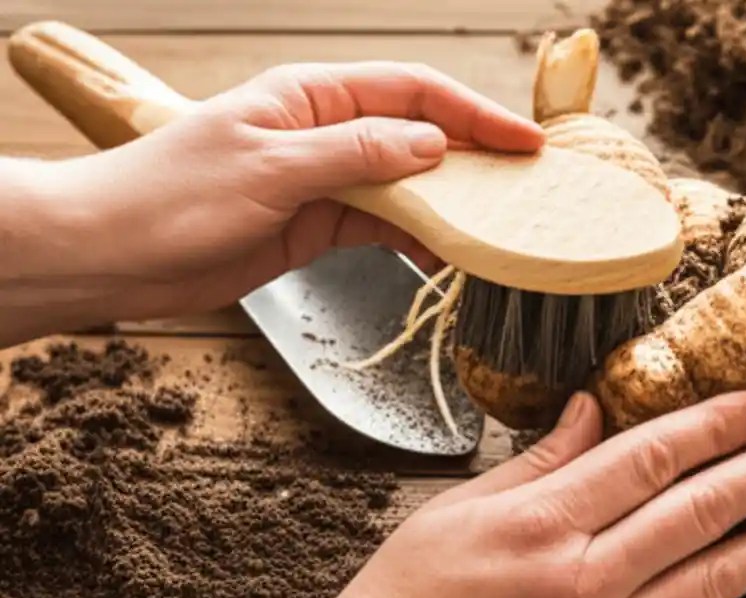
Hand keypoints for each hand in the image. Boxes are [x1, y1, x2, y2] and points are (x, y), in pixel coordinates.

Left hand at [0, 62, 542, 343]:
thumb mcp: (271, 167)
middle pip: (420, 135)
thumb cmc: (172, 196)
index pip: (413, 92)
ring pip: (409, 184)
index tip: (525, 143)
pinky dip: (418, 238)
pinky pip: (385, 224)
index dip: (474, 114)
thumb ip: (357, 153)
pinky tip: (447, 255)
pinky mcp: (318, 225)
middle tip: (531, 188)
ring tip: (501, 227)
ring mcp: (325, 180)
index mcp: (313, 96)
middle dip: (476, 157)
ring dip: (452, 203)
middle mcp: (326, 132)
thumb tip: (433, 145)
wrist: (112, 253)